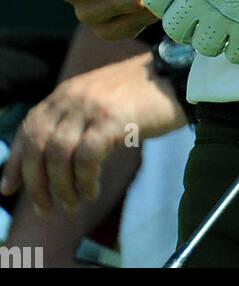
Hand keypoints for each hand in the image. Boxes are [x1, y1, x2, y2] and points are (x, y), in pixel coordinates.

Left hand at [0, 53, 187, 216]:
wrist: (175, 76)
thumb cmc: (139, 95)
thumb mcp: (98, 101)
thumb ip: (73, 120)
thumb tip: (49, 158)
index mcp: (66, 92)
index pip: (29, 127)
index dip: (16, 161)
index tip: (9, 188)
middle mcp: (73, 96)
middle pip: (38, 145)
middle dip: (36, 184)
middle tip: (46, 208)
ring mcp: (91, 106)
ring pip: (58, 155)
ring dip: (62, 188)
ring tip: (72, 204)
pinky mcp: (112, 119)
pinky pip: (86, 158)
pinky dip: (85, 181)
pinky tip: (91, 191)